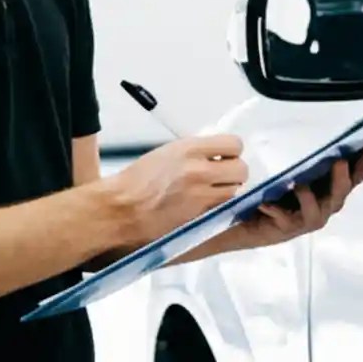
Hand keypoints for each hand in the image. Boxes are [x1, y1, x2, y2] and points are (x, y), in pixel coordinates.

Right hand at [106, 135, 249, 244]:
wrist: (120, 209)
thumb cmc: (136, 182)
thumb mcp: (167, 153)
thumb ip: (195, 152)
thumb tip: (216, 155)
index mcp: (189, 149)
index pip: (234, 144)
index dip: (231, 151)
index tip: (225, 156)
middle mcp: (199, 171)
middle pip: (241, 169)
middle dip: (234, 173)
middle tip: (222, 176)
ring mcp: (201, 196)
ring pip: (235, 192)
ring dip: (226, 192)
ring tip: (208, 193)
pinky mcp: (199, 217)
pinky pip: (221, 210)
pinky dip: (216, 208)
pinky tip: (201, 207)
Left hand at [229, 140, 362, 250]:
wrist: (253, 223)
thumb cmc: (282, 196)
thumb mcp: (302, 173)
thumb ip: (319, 161)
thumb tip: (334, 141)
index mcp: (330, 191)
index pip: (353, 176)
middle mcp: (324, 207)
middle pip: (339, 195)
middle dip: (341, 179)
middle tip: (340, 161)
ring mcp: (306, 220)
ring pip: (316, 212)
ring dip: (309, 197)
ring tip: (300, 184)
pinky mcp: (285, 229)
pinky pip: (283, 220)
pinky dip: (276, 210)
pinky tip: (266, 203)